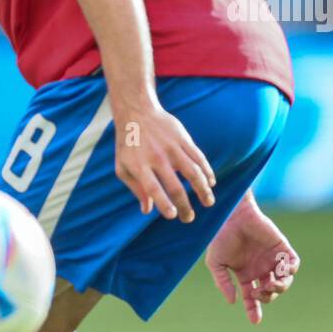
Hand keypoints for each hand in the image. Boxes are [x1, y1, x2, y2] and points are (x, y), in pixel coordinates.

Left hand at [113, 99, 215, 220]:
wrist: (136, 112)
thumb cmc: (127, 145)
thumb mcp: (122, 167)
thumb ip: (135, 188)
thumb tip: (147, 210)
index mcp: (140, 165)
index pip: (153, 188)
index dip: (164, 203)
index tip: (173, 216)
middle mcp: (157, 157)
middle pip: (175, 185)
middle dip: (185, 205)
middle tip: (189, 218)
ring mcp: (171, 147)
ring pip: (193, 172)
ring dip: (203, 190)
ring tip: (208, 202)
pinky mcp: (183, 138)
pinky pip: (199, 157)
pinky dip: (207, 171)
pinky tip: (210, 183)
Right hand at [206, 199, 299, 324]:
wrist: (231, 216)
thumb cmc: (220, 237)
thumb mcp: (216, 263)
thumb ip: (223, 282)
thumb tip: (233, 301)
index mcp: (245, 274)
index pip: (252, 297)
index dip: (253, 310)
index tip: (255, 321)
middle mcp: (260, 269)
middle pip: (270, 292)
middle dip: (267, 296)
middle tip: (260, 290)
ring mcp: (271, 259)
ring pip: (283, 281)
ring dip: (280, 287)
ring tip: (272, 284)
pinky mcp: (281, 248)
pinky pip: (292, 264)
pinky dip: (290, 270)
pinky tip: (281, 271)